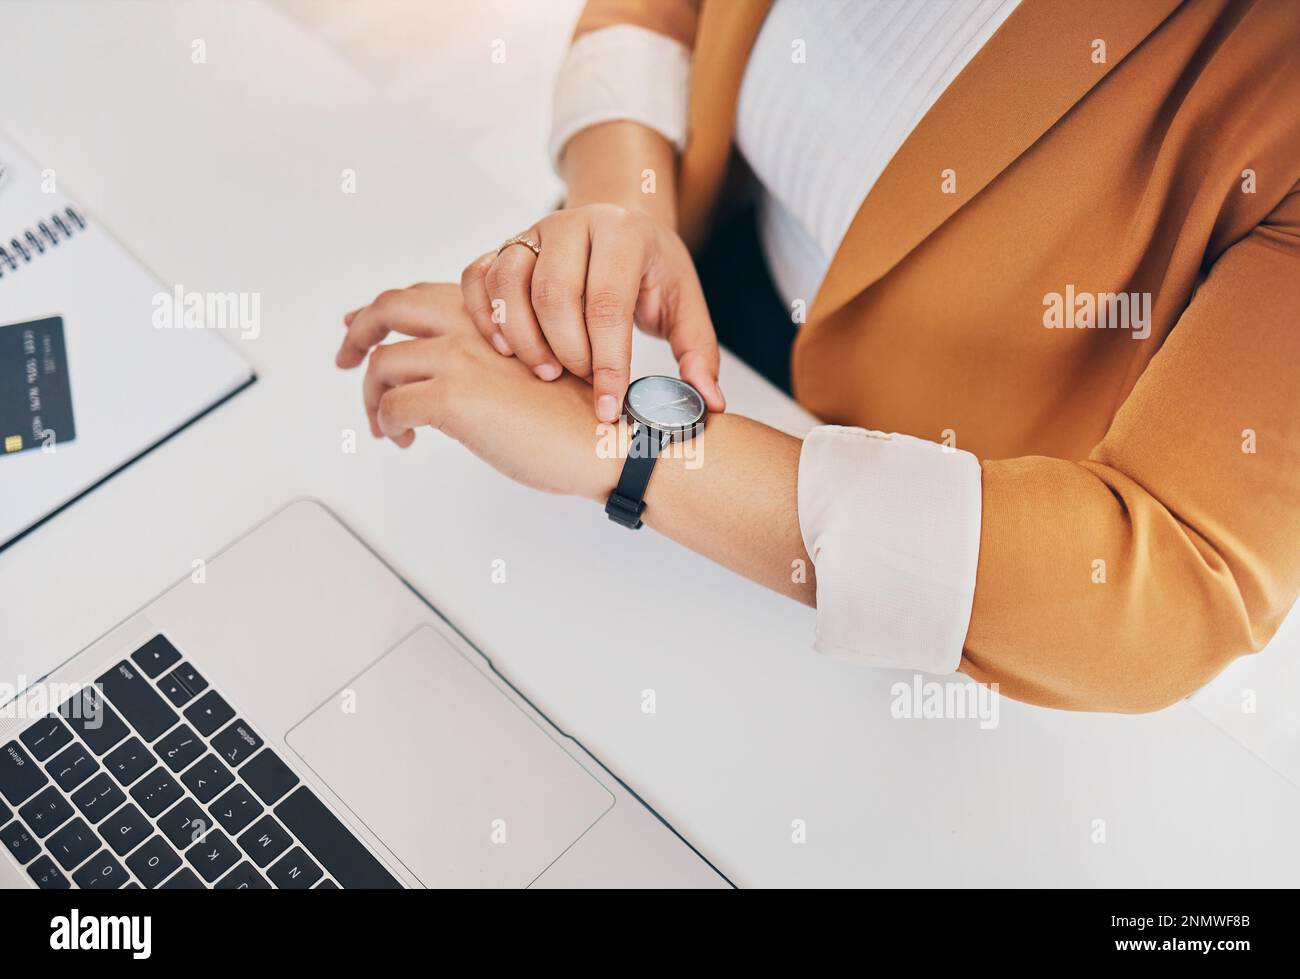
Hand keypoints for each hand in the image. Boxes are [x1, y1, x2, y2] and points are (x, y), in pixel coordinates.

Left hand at [337, 282, 620, 498]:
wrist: (610, 437)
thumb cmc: (584, 416)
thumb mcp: (535, 370)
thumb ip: (494, 362)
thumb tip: (457, 389)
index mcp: (493, 315)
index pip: (425, 296)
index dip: (387, 309)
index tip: (364, 325)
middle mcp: (471, 326)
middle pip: (389, 308)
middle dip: (357, 331)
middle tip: (344, 358)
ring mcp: (459, 358)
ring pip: (382, 362)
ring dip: (372, 396)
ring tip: (385, 425)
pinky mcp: (451, 397)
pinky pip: (393, 405)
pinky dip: (389, 424)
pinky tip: (407, 439)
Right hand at [458, 204, 725, 422]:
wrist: (621, 227)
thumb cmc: (650, 272)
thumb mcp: (684, 306)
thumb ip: (697, 355)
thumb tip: (709, 406)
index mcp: (624, 235)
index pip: (608, 303)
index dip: (607, 362)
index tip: (608, 407)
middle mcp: (573, 224)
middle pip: (554, 293)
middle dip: (566, 351)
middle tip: (581, 383)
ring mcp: (532, 232)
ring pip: (510, 282)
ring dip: (523, 339)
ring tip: (545, 373)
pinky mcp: (503, 246)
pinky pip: (478, 278)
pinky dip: (485, 317)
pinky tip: (506, 350)